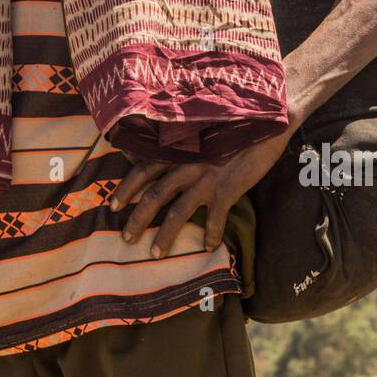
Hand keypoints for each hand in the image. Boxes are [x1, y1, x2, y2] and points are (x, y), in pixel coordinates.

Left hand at [109, 124, 293, 257]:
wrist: (264, 122)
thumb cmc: (231, 125)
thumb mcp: (201, 132)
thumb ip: (183, 146)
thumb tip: (164, 156)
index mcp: (178, 150)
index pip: (143, 169)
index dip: (127, 188)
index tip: (113, 205)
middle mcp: (187, 164)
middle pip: (155, 195)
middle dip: (138, 219)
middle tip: (126, 238)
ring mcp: (206, 177)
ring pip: (178, 211)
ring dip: (165, 235)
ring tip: (156, 253)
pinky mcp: (228, 188)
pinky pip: (215, 218)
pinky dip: (211, 235)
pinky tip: (210, 248)